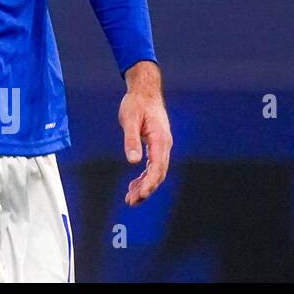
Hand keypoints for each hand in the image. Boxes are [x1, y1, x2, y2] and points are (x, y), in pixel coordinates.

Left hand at [119, 61, 171, 206]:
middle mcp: (164, 145)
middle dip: (146, 189)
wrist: (145, 91)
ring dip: (144, 186)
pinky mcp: (156, 145)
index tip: (140, 195)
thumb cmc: (136, 103)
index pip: (157, 167)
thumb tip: (132, 160)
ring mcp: (161, 146)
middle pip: (158, 174)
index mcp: (160, 140)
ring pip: (156, 172)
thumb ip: (131, 140)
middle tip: (131, 201)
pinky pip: (152, 166)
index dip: (149, 183)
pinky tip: (134, 184)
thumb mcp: (129, 119)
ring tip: (131, 198)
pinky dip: (144, 177)